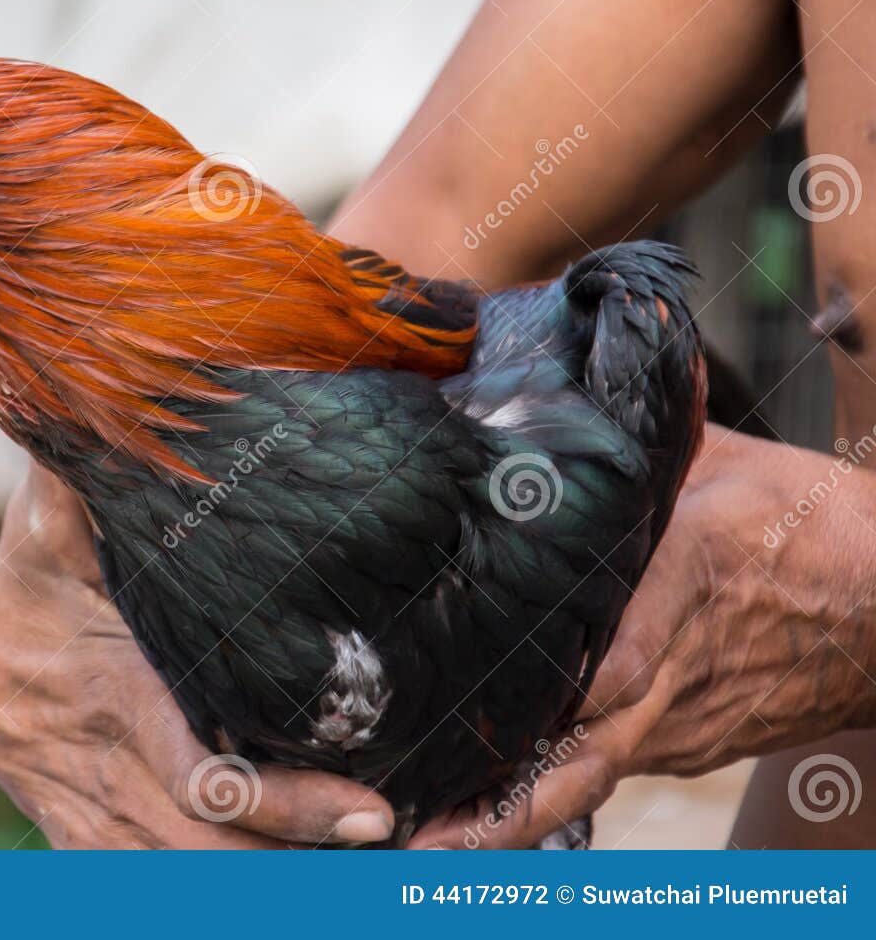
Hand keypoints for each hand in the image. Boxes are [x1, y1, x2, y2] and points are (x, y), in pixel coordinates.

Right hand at [0, 463, 396, 847]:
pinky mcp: (96, 848)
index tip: (371, 812)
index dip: (287, 806)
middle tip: (398, 849)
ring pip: (195, 879)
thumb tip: (119, 413)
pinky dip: (238, 883)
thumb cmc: (32, 579)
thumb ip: (82, 485)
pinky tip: (306, 872)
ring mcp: (96, 826)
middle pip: (216, 853)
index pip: (203, 779)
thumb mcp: (53, 529)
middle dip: (304, 859)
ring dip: (277, 878)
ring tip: (376, 872)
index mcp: (109, 700)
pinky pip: (168, 884)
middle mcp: (103, 778)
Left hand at [412, 428, 875, 847]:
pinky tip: (481, 802)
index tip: (447, 733)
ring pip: (586, 780)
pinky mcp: (689, 743)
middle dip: (492, 808)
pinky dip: (550, 790)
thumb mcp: (725, 461)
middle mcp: (672, 678)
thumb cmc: (817, 524)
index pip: (594, 665)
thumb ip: (635, 441)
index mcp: (681, 593)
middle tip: (405, 837)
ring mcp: (680, 725)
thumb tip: (557, 377)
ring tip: (421, 845)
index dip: (527, 706)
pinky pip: (610, 770)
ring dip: (507, 816)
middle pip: (576, 759)